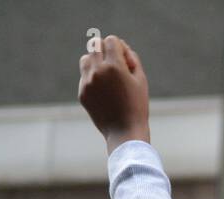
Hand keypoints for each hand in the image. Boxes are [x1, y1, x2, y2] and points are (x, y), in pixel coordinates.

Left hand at [78, 35, 149, 153]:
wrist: (125, 133)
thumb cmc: (137, 106)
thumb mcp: (141, 80)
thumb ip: (132, 59)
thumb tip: (121, 47)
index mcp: (115, 66)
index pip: (111, 40)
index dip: (120, 47)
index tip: (126, 60)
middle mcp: (98, 71)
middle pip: (95, 45)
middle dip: (106, 51)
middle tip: (115, 64)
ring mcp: (88, 82)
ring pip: (86, 59)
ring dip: (96, 62)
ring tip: (107, 76)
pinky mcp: (83, 93)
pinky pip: (84, 77)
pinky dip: (93, 79)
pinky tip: (105, 93)